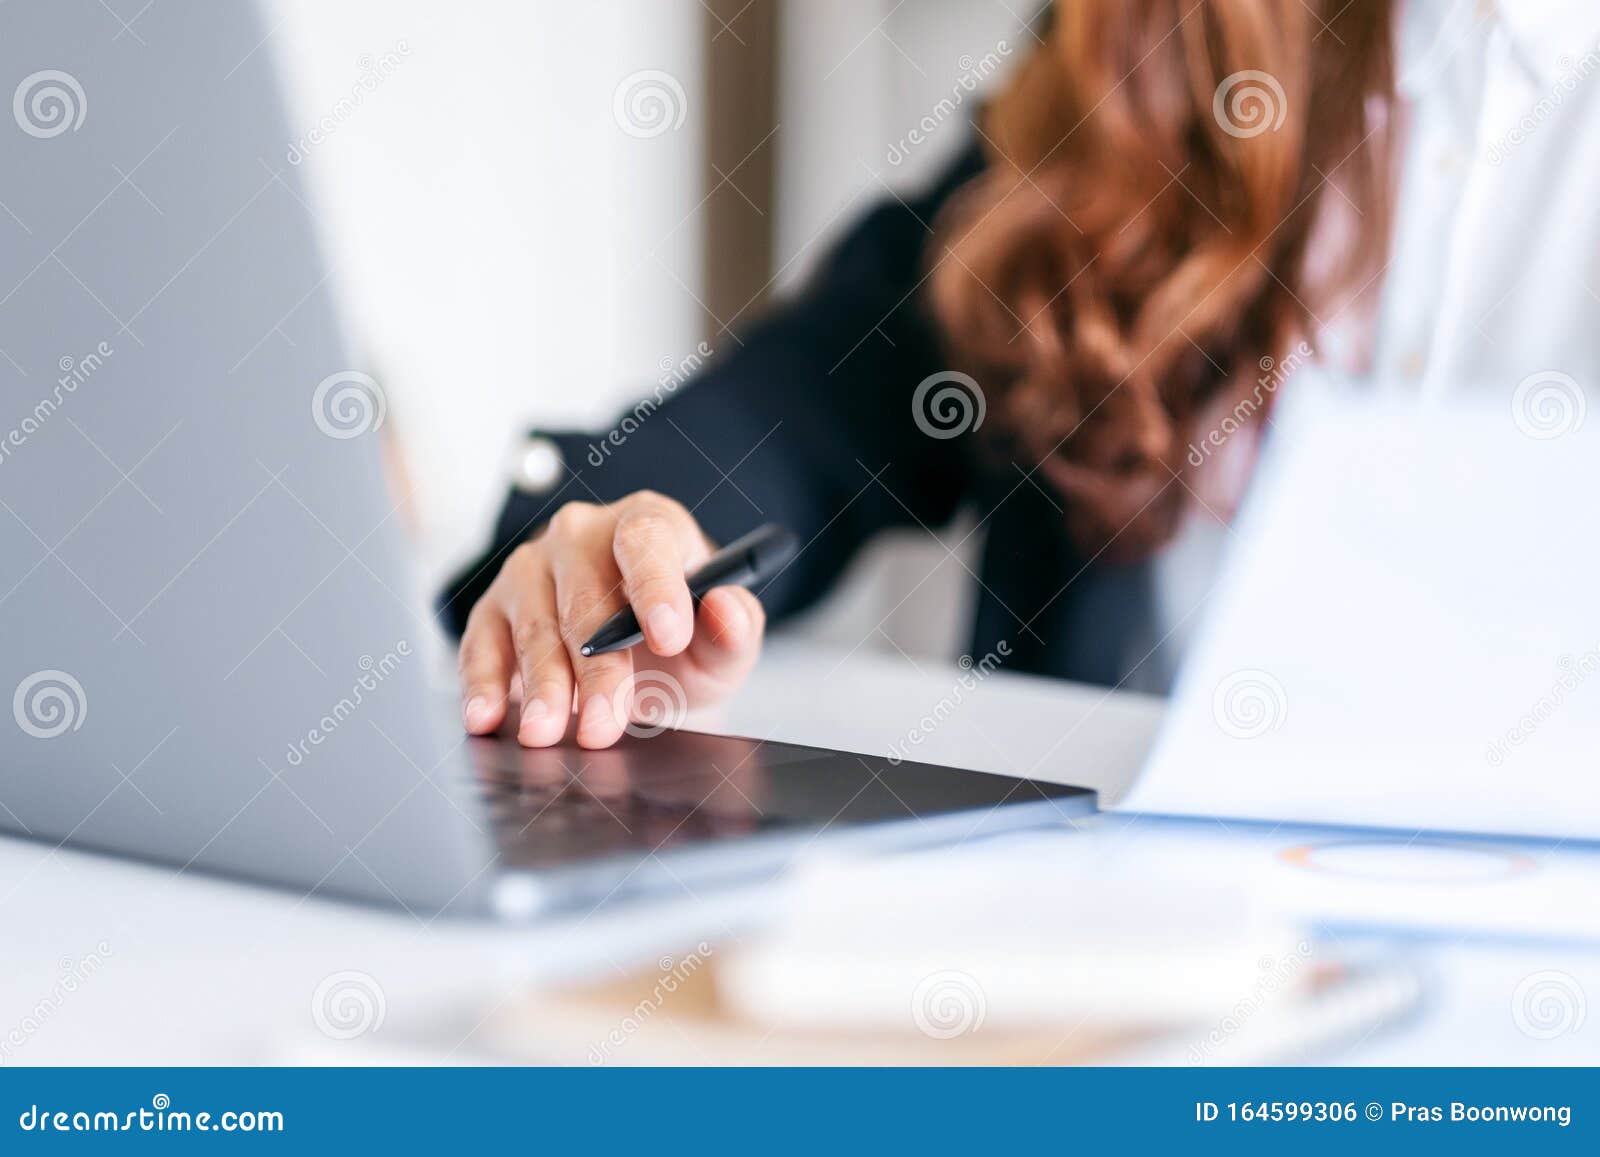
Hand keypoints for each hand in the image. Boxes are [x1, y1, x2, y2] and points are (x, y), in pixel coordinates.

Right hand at [456, 492, 766, 748]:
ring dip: (541, 684)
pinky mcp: (493, 609)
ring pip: (533, 624)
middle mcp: (582, 534)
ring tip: (546, 733)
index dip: (656, 586)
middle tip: (604, 724)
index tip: (670, 636)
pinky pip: (483, 643)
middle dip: (596, 667)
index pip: (647, 540)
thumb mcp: (724, 645)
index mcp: (648, 524)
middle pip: (585, 595)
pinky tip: (486, 718)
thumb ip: (736, 628)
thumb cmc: (685, 641)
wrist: (643, 665)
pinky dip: (483, 683)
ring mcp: (531, 568)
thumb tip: (726, 607)